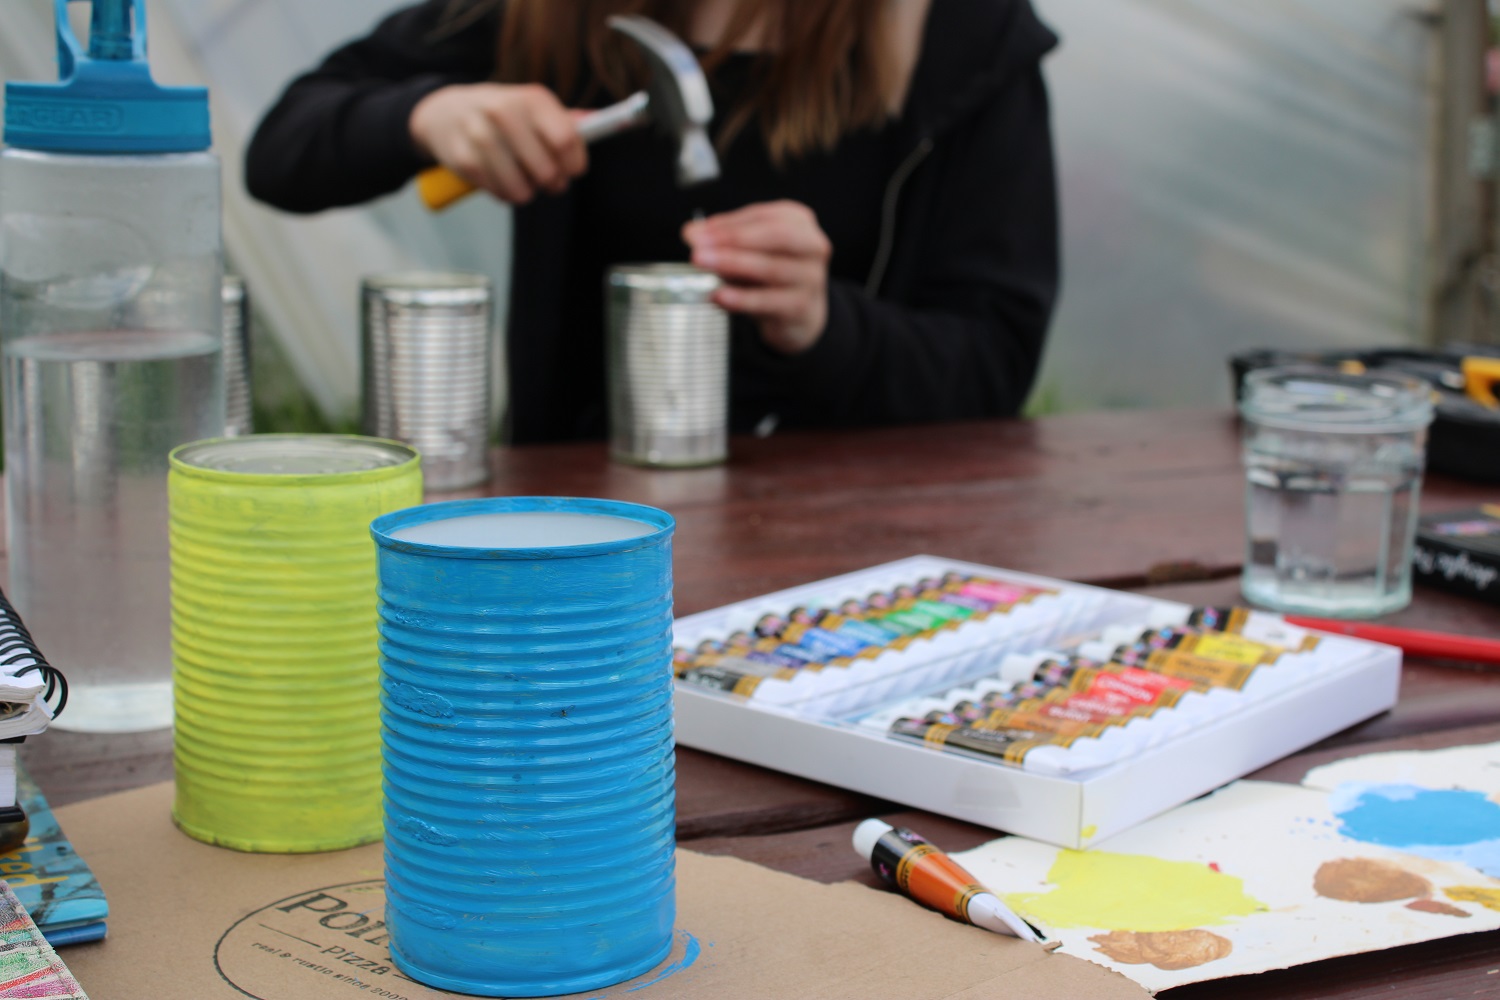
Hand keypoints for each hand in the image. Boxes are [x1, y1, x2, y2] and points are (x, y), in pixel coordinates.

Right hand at [409, 83, 586, 203]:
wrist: (445, 112)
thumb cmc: (503, 114)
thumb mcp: (533, 107)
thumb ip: (567, 120)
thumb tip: (600, 123)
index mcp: (531, 99)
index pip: (565, 140)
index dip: (575, 164)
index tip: (572, 169)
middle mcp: (504, 112)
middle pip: (546, 171)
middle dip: (554, 184)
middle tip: (550, 179)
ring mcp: (480, 136)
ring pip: (522, 191)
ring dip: (528, 192)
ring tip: (524, 179)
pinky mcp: (464, 160)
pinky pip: (499, 195)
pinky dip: (505, 193)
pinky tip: (500, 177)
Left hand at [683, 201, 831, 354]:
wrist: (799, 315)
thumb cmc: (771, 275)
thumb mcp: (749, 252)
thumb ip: (723, 239)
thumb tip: (692, 233)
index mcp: (798, 221)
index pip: (762, 216)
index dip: (728, 223)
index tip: (697, 233)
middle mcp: (812, 245)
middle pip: (776, 235)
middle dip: (734, 239)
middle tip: (699, 248)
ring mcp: (811, 277)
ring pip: (771, 268)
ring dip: (733, 265)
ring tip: (705, 265)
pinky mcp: (802, 306)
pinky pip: (769, 300)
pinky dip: (741, 298)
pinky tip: (720, 296)